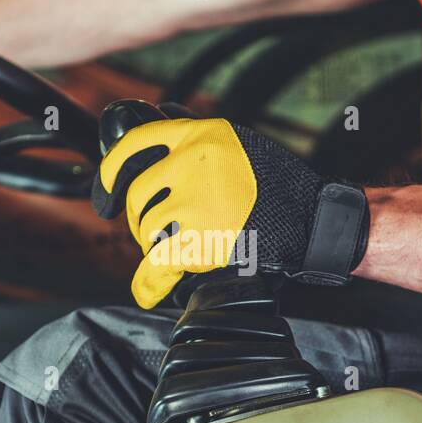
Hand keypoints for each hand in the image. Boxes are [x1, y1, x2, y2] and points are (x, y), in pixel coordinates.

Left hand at [92, 108, 368, 308]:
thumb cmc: (283, 187)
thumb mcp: (241, 146)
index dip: (110, 172)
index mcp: (203, 134)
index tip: (105, 192)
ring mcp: (197, 198)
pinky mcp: (202, 235)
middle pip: (139, 194)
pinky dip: (151, 280)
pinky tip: (151, 288)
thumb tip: (156, 158)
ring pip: (148, 227)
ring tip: (176, 252)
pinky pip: (159, 260)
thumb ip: (200, 149)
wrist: (315, 219)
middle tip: (157, 235)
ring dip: (155, 246)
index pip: (136, 143)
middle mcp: (195, 160)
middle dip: (141, 220)